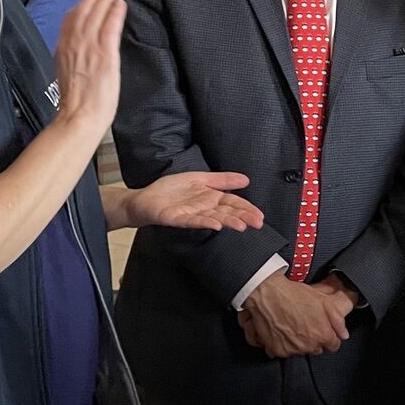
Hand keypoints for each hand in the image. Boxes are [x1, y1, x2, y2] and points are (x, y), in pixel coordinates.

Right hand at [54, 0, 125, 135]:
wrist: (78, 117)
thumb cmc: (76, 102)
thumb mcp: (68, 71)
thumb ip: (73, 55)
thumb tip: (82, 47)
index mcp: (63, 48)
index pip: (71, 19)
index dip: (81, 4)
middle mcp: (74, 45)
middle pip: (83, 12)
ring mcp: (88, 49)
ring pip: (96, 16)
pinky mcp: (104, 56)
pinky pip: (109, 30)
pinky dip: (114, 15)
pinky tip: (120, 5)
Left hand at [120, 172, 262, 232]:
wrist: (145, 198)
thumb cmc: (170, 190)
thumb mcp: (199, 179)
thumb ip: (222, 180)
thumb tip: (246, 179)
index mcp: (210, 198)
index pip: (233, 203)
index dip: (246, 208)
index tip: (260, 216)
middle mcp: (203, 208)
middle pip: (226, 212)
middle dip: (243, 217)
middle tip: (258, 223)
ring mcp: (191, 215)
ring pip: (213, 218)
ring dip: (227, 222)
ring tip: (241, 226)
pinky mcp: (176, 218)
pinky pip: (192, 221)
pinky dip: (205, 222)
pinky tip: (216, 225)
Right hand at [240, 274, 348, 357]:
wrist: (267, 293)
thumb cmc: (293, 294)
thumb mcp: (323, 301)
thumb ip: (337, 320)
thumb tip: (343, 334)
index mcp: (322, 335)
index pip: (333, 346)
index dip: (329, 336)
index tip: (323, 330)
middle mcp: (308, 346)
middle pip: (316, 349)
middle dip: (314, 339)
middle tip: (306, 324)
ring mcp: (291, 349)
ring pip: (300, 350)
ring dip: (298, 342)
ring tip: (292, 325)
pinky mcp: (276, 350)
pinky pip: (284, 351)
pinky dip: (283, 344)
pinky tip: (282, 330)